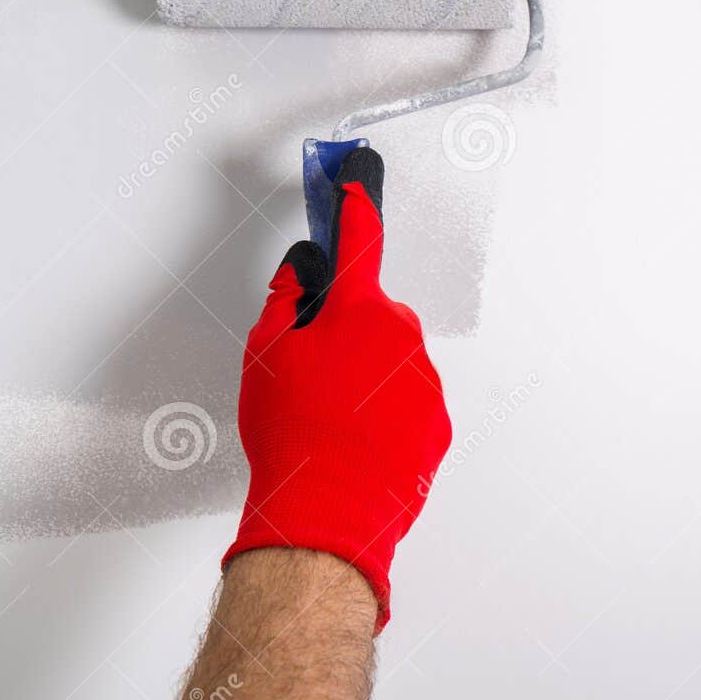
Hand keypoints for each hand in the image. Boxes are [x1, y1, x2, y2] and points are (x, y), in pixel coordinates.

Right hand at [224, 147, 450, 630]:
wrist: (328, 511)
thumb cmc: (294, 437)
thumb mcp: (263, 356)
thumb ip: (283, 302)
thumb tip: (298, 275)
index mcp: (359, 312)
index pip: (359, 243)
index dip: (354, 210)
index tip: (358, 188)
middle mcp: (402, 339)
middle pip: (375, 314)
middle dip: (349, 331)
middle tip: (312, 372)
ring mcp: (425, 383)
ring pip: (394, 361)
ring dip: (369, 377)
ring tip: (330, 419)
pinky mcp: (437, 425)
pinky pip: (410, 402)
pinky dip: (387, 414)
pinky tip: (355, 440)